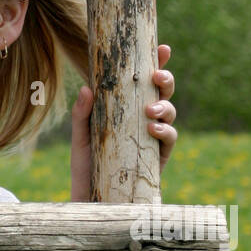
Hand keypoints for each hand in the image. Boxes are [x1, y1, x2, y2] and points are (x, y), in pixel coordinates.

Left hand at [70, 45, 176, 201]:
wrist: (91, 202)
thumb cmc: (87, 167)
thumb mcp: (80, 138)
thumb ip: (82, 115)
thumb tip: (86, 88)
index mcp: (126, 108)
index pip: (143, 82)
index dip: (156, 63)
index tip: (162, 48)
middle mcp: (143, 120)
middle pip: (162, 92)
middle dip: (165, 79)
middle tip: (157, 76)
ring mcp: (154, 138)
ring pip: (170, 113)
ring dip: (165, 105)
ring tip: (152, 109)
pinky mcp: (159, 158)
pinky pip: (170, 140)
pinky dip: (165, 131)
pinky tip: (154, 129)